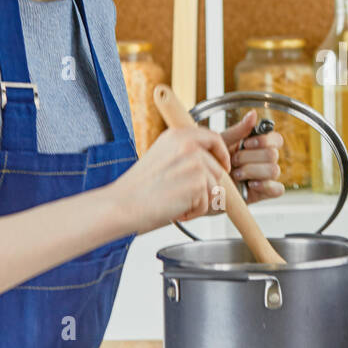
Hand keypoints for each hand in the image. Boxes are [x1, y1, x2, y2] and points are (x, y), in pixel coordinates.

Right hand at [106, 124, 231, 234]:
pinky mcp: (198, 183)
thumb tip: (213, 164)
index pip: (214, 138)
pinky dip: (194, 212)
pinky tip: (176, 209)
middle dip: (206, 187)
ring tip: (176, 202)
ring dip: (199, 201)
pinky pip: (207, 203)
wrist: (123, 204)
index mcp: (178, 135)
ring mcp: (195, 163)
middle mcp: (188, 145)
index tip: (223, 165)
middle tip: (184, 196)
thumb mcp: (162, 156)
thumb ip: (186, 153)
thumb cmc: (139, 187)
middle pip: (218, 168)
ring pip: (214, 187)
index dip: (222, 154)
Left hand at [216, 108, 284, 205]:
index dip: (264, 140)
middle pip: (273, 155)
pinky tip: (250, 184)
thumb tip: (253, 113)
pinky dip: (265, 186)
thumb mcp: (222, 142)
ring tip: (236, 174)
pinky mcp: (264, 192)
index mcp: (258, 145)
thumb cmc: (212, 161)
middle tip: (234, 161)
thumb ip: (239, 130)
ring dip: (252, 171)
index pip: (276, 139)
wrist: (203, 183)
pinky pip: (278, 189)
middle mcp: (264, 160)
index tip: (246, 144)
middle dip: (249, 157)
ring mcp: (265, 177)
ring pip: (274, 170)